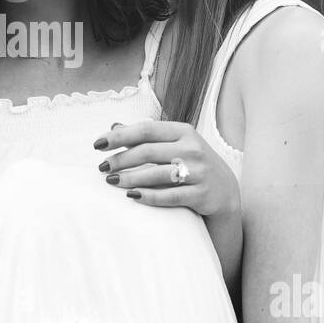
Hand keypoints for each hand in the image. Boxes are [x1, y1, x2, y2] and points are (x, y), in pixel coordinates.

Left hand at [94, 120, 240, 217]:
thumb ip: (146, 136)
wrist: (225, 190)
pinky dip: (149, 196)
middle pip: (148, 152)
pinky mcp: (201, 194)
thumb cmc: (193, 162)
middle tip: (102, 167)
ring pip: (157, 174)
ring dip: (130, 178)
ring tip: (111, 181)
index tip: (98, 144)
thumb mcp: (175, 143)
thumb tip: (114, 125)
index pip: (146, 130)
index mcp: (184, 131)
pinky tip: (132, 195)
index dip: (119, 136)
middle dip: (121, 159)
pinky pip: (170, 196)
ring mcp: (198, 172)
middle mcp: (192, 148)